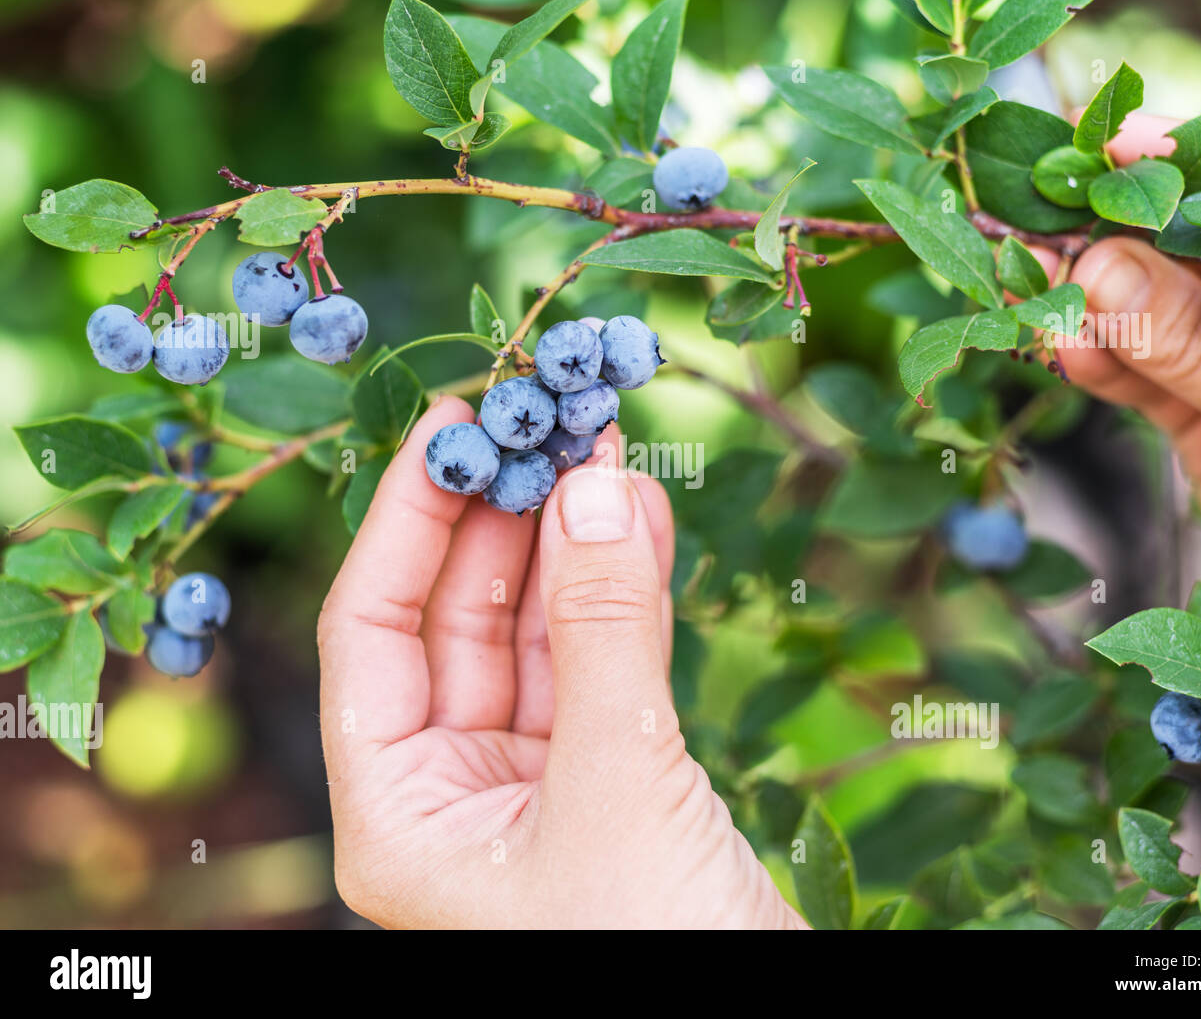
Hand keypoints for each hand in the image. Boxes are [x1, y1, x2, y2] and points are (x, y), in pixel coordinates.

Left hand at [316, 397, 803, 928]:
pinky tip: (642, 519)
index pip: (371, 633)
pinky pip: (601, 664)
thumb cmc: (662, 952)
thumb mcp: (622, 787)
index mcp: (400, 815)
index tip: (452, 423)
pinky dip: (622, 592)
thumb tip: (591, 485)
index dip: (407, 519)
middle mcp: (451, 797)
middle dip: (502, 515)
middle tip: (544, 416)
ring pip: (536, 634)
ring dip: (571, 541)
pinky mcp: (610, 783)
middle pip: (455, 620)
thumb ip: (603, 633)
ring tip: (602, 446)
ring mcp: (532, 789)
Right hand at [1052, 113, 1200, 609]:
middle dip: (1135, 231)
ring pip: (1174, 314)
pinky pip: (1156, 381)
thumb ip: (1195, 347)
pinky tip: (1065, 349)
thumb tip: (1101, 269)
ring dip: (1103, 303)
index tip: (1121, 145)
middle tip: (1048, 218)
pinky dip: (1107, 366)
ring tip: (1034, 286)